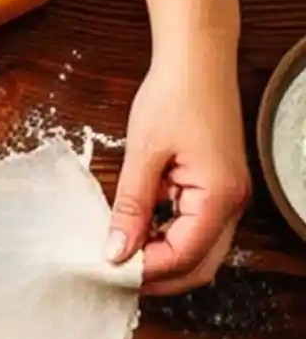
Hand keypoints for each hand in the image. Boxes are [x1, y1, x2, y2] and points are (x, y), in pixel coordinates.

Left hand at [106, 40, 250, 295]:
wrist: (196, 60)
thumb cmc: (174, 96)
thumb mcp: (143, 155)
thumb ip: (131, 208)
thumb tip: (115, 252)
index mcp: (218, 196)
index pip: (182, 257)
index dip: (144, 271)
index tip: (106, 271)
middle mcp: (232, 203)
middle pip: (198, 266)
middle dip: (157, 277)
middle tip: (112, 276)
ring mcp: (227, 198)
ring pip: (199, 253)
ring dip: (161, 261)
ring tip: (118, 258)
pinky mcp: (215, 190)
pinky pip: (195, 231)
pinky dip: (167, 241)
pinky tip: (136, 236)